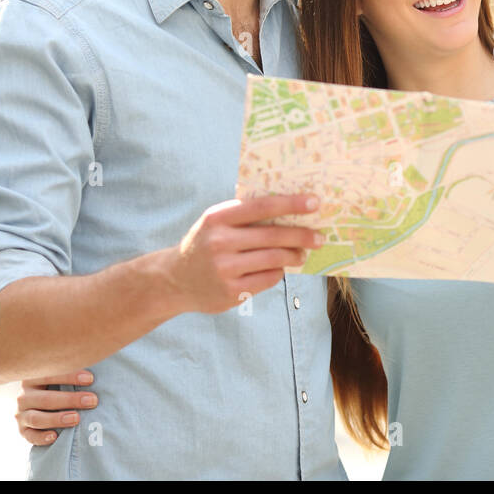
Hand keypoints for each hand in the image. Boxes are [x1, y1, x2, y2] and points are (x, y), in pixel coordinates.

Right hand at [16, 369, 96, 445]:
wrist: (43, 406)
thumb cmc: (61, 386)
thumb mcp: (63, 376)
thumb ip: (74, 369)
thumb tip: (98, 357)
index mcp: (33, 378)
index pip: (49, 375)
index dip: (70, 376)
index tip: (91, 379)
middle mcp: (24, 396)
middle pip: (46, 399)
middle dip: (70, 400)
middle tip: (92, 401)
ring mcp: (21, 414)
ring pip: (36, 418)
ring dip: (57, 419)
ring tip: (76, 418)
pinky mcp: (23, 431)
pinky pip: (30, 436)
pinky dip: (41, 438)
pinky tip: (55, 437)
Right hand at [165, 194, 324, 314]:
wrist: (173, 280)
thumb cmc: (205, 244)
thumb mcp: (216, 222)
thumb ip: (245, 214)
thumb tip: (292, 207)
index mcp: (217, 218)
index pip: (262, 206)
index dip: (291, 204)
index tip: (314, 202)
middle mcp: (220, 242)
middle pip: (273, 236)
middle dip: (302, 235)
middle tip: (319, 236)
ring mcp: (225, 269)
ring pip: (274, 259)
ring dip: (294, 255)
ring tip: (302, 254)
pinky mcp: (231, 292)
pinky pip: (268, 279)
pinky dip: (278, 272)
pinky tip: (279, 268)